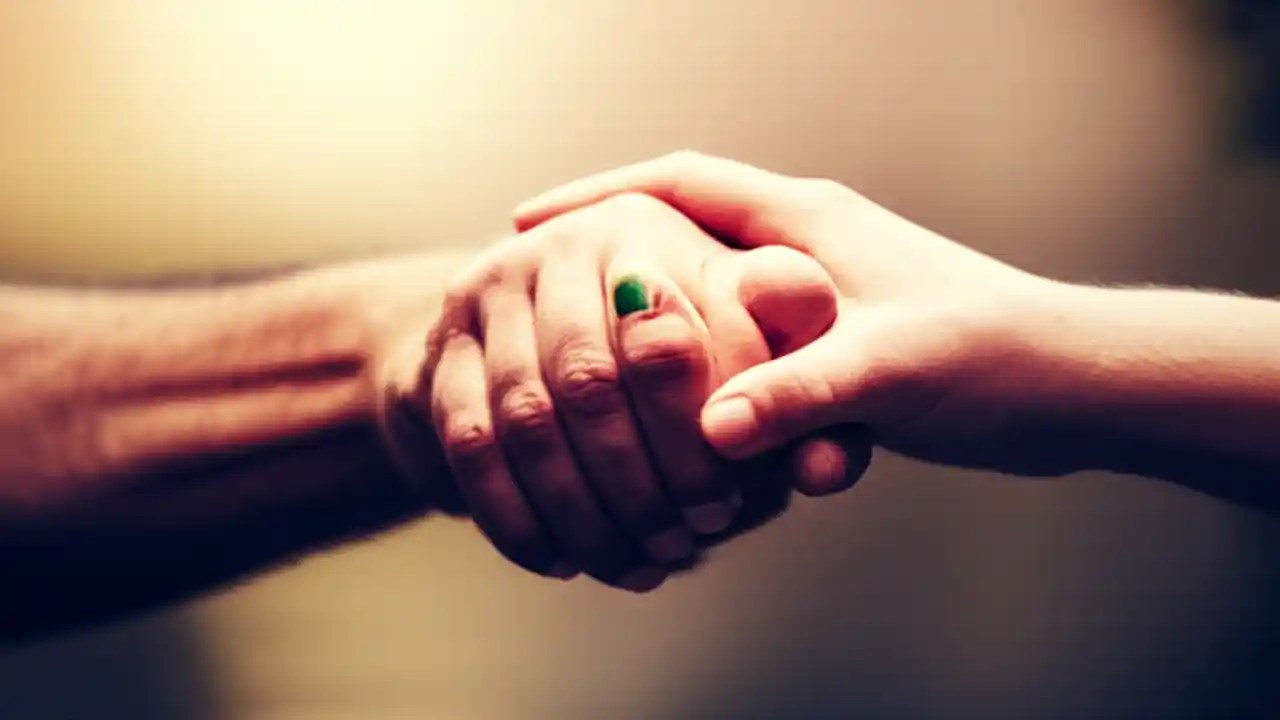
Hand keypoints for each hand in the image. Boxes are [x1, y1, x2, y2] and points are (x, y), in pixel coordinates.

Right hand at [384, 194, 870, 591]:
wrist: (555, 326)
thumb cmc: (697, 339)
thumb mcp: (767, 342)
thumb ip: (805, 383)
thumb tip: (819, 458)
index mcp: (653, 224)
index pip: (669, 336)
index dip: (694, 431)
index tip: (728, 506)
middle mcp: (563, 242)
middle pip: (591, 382)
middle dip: (641, 483)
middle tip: (686, 542)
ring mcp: (491, 289)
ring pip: (529, 420)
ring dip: (581, 512)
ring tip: (636, 563)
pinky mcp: (442, 345)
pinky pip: (472, 445)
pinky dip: (518, 517)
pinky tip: (562, 561)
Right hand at [514, 151, 1078, 478]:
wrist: (1069, 388)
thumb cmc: (990, 357)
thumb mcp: (885, 371)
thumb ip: (796, 395)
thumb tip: (709, 436)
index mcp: (805, 223)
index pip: (677, 184)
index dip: (596, 197)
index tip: (526, 222)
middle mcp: (803, 247)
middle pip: (677, 233)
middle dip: (607, 258)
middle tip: (537, 292)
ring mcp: (815, 295)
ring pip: (702, 292)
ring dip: (647, 315)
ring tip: (578, 351)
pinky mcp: (831, 343)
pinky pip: (734, 343)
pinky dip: (692, 364)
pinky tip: (658, 399)